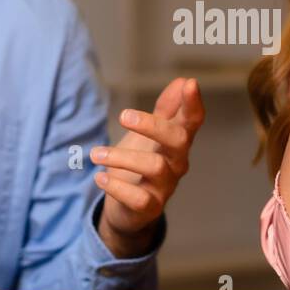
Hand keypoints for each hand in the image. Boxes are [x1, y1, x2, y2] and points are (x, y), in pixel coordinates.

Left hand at [91, 77, 204, 245]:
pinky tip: (100, 177)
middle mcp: (176, 163)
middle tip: (123, 115)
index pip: (192, 120)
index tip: (190, 83)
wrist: (130, 209)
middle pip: (177, 140)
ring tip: (95, 153)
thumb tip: (182, 81)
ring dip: (121, 157)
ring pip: (154, 167)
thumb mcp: (153, 134)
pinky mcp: (149, 207)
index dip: (193, 103)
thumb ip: (167, 109)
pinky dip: (117, 187)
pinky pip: (138, 198)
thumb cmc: (142, 163)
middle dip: (152, 125)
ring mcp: (165, 186)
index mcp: (177, 142)